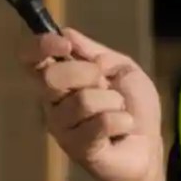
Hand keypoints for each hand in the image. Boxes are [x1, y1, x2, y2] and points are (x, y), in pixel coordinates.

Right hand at [18, 29, 164, 180]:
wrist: (150, 146)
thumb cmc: (134, 106)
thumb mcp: (121, 68)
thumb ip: (94, 52)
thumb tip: (65, 32)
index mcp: (60, 79)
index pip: (31, 59)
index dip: (40, 46)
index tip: (64, 44)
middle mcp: (53, 102)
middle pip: (52, 76)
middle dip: (87, 73)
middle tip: (106, 85)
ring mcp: (62, 128)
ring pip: (82, 100)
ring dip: (112, 102)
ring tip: (119, 111)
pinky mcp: (77, 148)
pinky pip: (99, 124)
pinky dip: (121, 121)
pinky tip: (123, 129)